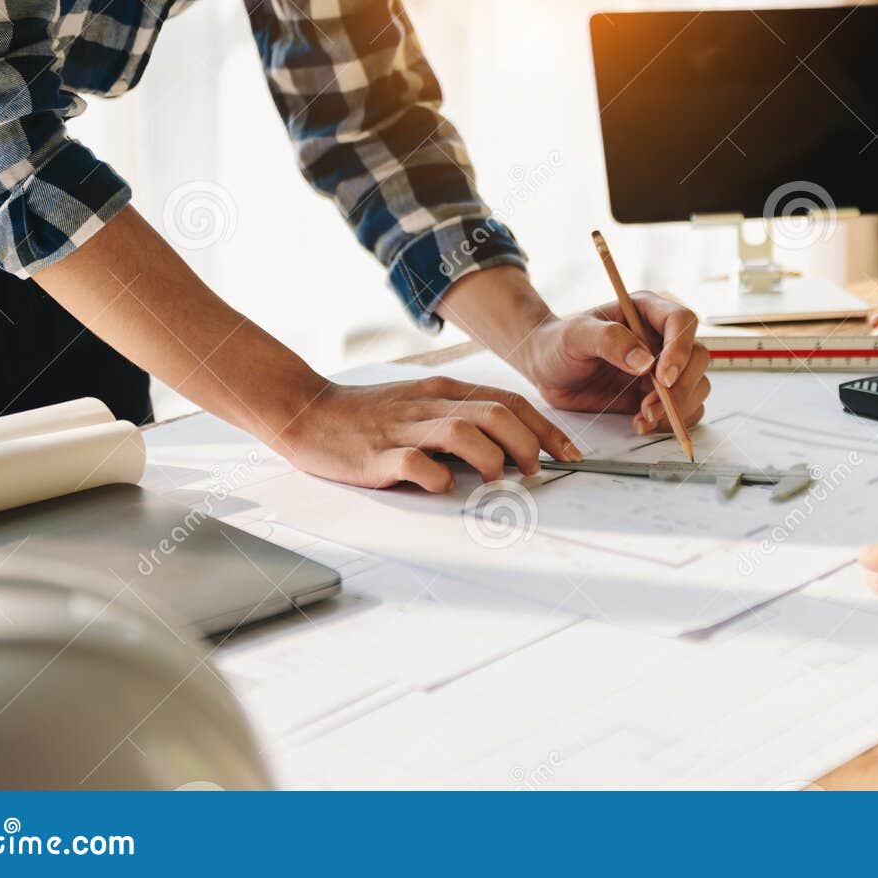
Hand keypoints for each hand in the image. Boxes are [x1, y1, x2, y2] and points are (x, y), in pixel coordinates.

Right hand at [281, 377, 579, 492]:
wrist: (307, 411)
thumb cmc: (370, 415)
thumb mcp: (422, 405)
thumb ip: (463, 419)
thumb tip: (513, 447)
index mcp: (443, 391)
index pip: (509, 401)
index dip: (546, 428)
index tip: (570, 454)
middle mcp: (429, 404)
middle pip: (495, 413)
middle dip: (528, 443)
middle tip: (537, 471)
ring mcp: (402, 428)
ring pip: (461, 431)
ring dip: (491, 458)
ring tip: (500, 480)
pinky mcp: (376, 455)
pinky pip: (414, 463)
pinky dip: (436, 476)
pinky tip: (444, 486)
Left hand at [515, 292, 710, 434]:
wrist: (546, 369)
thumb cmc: (558, 343)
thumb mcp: (576, 335)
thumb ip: (610, 341)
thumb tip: (646, 361)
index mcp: (646, 312)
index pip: (682, 322)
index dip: (680, 349)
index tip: (663, 378)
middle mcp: (662, 339)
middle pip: (698, 358)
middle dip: (680, 387)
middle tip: (649, 406)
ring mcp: (663, 368)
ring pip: (697, 386)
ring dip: (676, 408)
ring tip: (641, 417)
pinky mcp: (658, 395)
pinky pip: (685, 409)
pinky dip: (669, 422)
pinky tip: (640, 423)